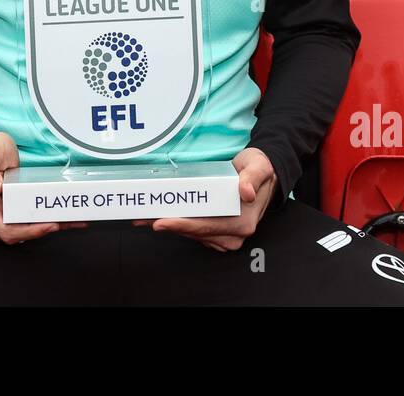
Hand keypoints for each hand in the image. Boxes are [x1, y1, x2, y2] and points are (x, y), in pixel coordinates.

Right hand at [0, 132, 66, 244]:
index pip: (6, 230)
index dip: (28, 232)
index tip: (48, 224)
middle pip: (19, 234)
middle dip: (44, 230)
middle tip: (65, 220)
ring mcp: (3, 216)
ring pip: (27, 231)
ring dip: (50, 226)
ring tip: (72, 219)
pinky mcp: (14, 213)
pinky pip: (31, 223)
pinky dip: (49, 221)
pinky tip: (65, 218)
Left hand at [149, 148, 277, 251]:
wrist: (262, 174)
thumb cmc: (259, 169)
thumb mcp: (258, 167)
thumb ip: (252, 177)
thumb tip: (246, 192)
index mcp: (243, 223)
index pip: (206, 227)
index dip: (182, 225)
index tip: (160, 222)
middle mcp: (234, 235)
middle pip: (194, 233)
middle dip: (167, 225)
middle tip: (141, 218)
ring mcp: (225, 236)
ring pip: (191, 233)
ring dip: (168, 225)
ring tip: (144, 216)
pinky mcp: (217, 232)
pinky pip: (193, 230)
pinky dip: (176, 223)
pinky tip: (159, 215)